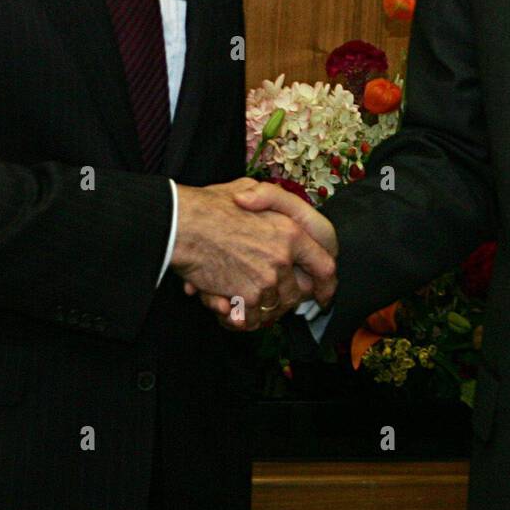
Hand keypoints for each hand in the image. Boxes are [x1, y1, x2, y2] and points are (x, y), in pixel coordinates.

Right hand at [172, 178, 336, 329]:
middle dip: (284, 299)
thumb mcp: (250, 190)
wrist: (183, 225)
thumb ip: (271, 203)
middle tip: (267, 295)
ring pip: (273, 308)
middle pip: (298, 294)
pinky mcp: (245, 296)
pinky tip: (226, 307)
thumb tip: (280, 217)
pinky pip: (251, 319)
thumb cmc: (211, 206)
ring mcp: (266, 279)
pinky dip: (239, 319)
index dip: (326, 285)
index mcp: (291, 231)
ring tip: (241, 300)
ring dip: (259, 309)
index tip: (322, 295)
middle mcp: (283, 257)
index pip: (325, 267)